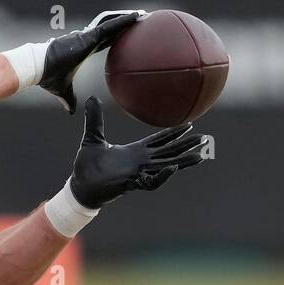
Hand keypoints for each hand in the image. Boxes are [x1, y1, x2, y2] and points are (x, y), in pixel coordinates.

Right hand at [39, 10, 143, 113]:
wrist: (39, 68)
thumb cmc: (48, 77)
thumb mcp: (63, 92)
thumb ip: (68, 100)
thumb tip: (70, 112)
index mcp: (84, 49)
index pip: (104, 41)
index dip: (115, 36)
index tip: (126, 34)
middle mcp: (87, 39)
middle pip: (110, 29)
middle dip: (124, 24)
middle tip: (140, 20)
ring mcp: (88, 35)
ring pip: (111, 23)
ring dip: (126, 19)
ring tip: (142, 15)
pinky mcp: (88, 35)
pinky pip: (109, 26)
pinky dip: (122, 21)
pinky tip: (135, 17)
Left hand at [70, 96, 207, 208]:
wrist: (78, 186)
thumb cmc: (86, 166)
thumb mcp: (92, 138)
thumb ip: (95, 119)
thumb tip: (91, 98)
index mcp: (134, 152)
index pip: (159, 142)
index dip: (173, 134)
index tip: (189, 126)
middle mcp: (140, 163)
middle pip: (169, 153)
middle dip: (186, 146)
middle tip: (205, 139)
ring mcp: (137, 173)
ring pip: (166, 167)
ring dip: (182, 162)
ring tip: (200, 156)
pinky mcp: (130, 183)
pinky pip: (151, 181)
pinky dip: (162, 175)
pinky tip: (172, 167)